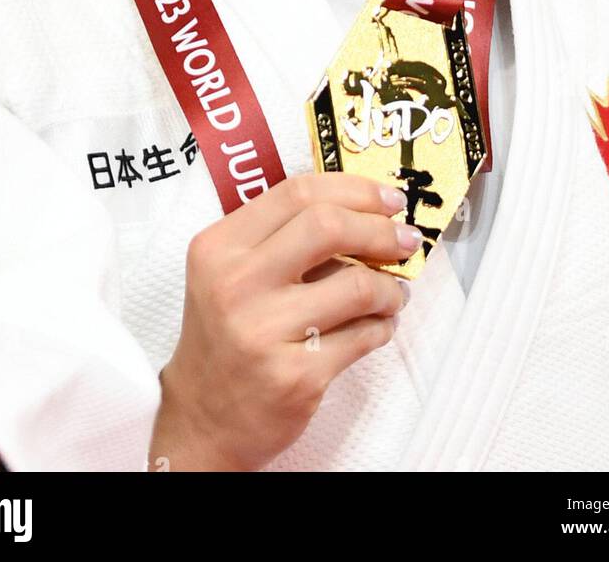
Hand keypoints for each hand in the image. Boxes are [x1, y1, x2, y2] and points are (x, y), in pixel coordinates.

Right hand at [147, 172, 417, 470]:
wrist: (203, 419)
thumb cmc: (227, 335)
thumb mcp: (232, 272)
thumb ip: (284, 237)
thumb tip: (367, 211)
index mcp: (220, 247)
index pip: (297, 193)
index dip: (355, 190)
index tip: (389, 199)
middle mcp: (235, 283)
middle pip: (327, 226)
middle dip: (380, 230)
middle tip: (405, 240)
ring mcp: (263, 331)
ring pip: (356, 285)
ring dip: (390, 287)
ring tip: (393, 294)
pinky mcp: (294, 376)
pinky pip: (362, 336)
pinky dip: (382, 326)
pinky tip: (379, 325)